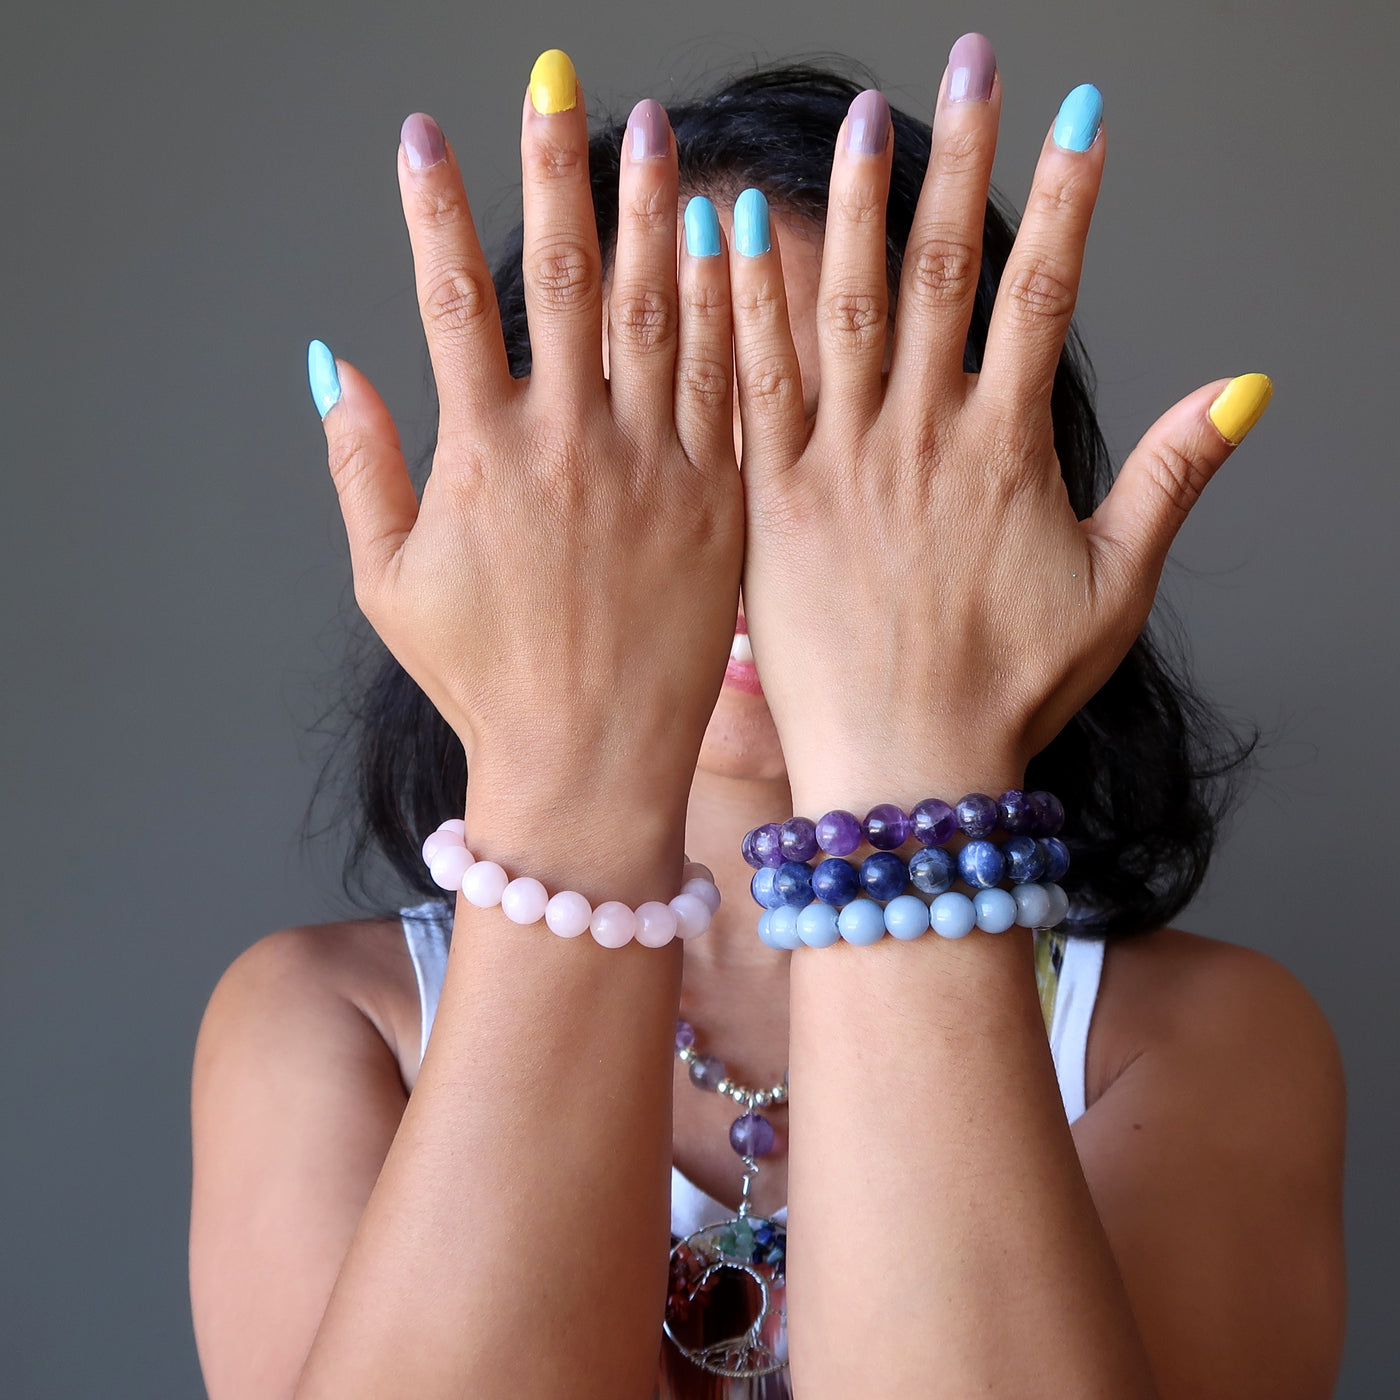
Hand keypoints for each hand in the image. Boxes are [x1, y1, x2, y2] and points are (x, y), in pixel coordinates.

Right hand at [310, 54, 741, 807]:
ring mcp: (656, 470)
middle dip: (557, 174)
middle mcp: (571, 445)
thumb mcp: (389, 585)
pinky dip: (727, 309)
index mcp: (484, 457)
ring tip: (652, 134)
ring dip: (651, 216)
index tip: (426, 132)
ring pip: (656, 316)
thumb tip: (333, 365)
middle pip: (565, 280)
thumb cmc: (486, 682)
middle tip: (559, 87)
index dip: (434, 207)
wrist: (590, 762)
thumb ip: (358, 470)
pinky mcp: (720, 502)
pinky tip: (726, 242)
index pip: (449, 298)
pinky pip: (727, 387)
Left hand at [727, 54, 1270, 807]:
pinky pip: (755, 385)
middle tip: (970, 66)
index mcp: (1006, 451)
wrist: (905, 767)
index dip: (1067, 199)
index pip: (1043, 295)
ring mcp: (842, 464)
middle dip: (961, 162)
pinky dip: (742, 304)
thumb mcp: (1114, 590)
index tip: (1077, 113)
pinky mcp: (774, 500)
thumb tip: (1242, 389)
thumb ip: (1169, 480)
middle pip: (944, 275)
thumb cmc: (1009, 692)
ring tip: (863, 117)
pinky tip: (726, 227)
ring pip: (847, 309)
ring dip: (856, 206)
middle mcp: (923, 438)